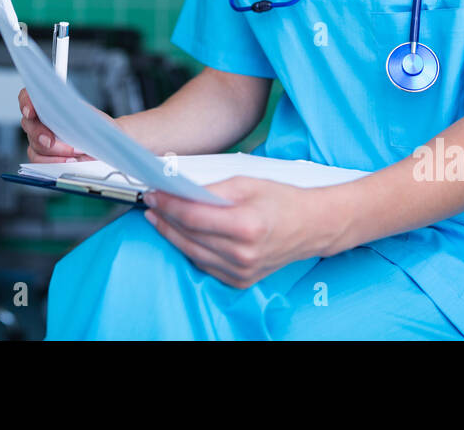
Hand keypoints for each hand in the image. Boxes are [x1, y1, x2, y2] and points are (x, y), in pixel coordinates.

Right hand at [18, 87, 95, 163]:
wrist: (107, 145)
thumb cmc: (98, 127)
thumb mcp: (91, 116)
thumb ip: (75, 111)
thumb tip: (66, 110)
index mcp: (51, 104)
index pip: (29, 96)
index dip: (26, 102)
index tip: (30, 111)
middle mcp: (42, 120)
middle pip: (28, 124)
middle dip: (38, 133)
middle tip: (51, 141)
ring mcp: (41, 139)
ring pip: (34, 145)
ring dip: (53, 151)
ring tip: (74, 152)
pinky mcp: (44, 157)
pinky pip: (39, 161)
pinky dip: (53, 162)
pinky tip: (69, 161)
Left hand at [142, 177, 327, 288]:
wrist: (312, 226)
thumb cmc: (282, 200)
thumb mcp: (248, 183)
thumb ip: (212, 189)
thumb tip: (180, 191)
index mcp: (246, 226)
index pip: (193, 216)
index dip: (169, 204)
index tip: (155, 194)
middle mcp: (243, 254)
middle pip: (189, 236)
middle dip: (165, 218)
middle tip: (151, 204)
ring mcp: (242, 271)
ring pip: (193, 253)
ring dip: (172, 235)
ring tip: (159, 218)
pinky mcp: (241, 280)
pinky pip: (205, 265)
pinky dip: (190, 249)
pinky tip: (181, 235)